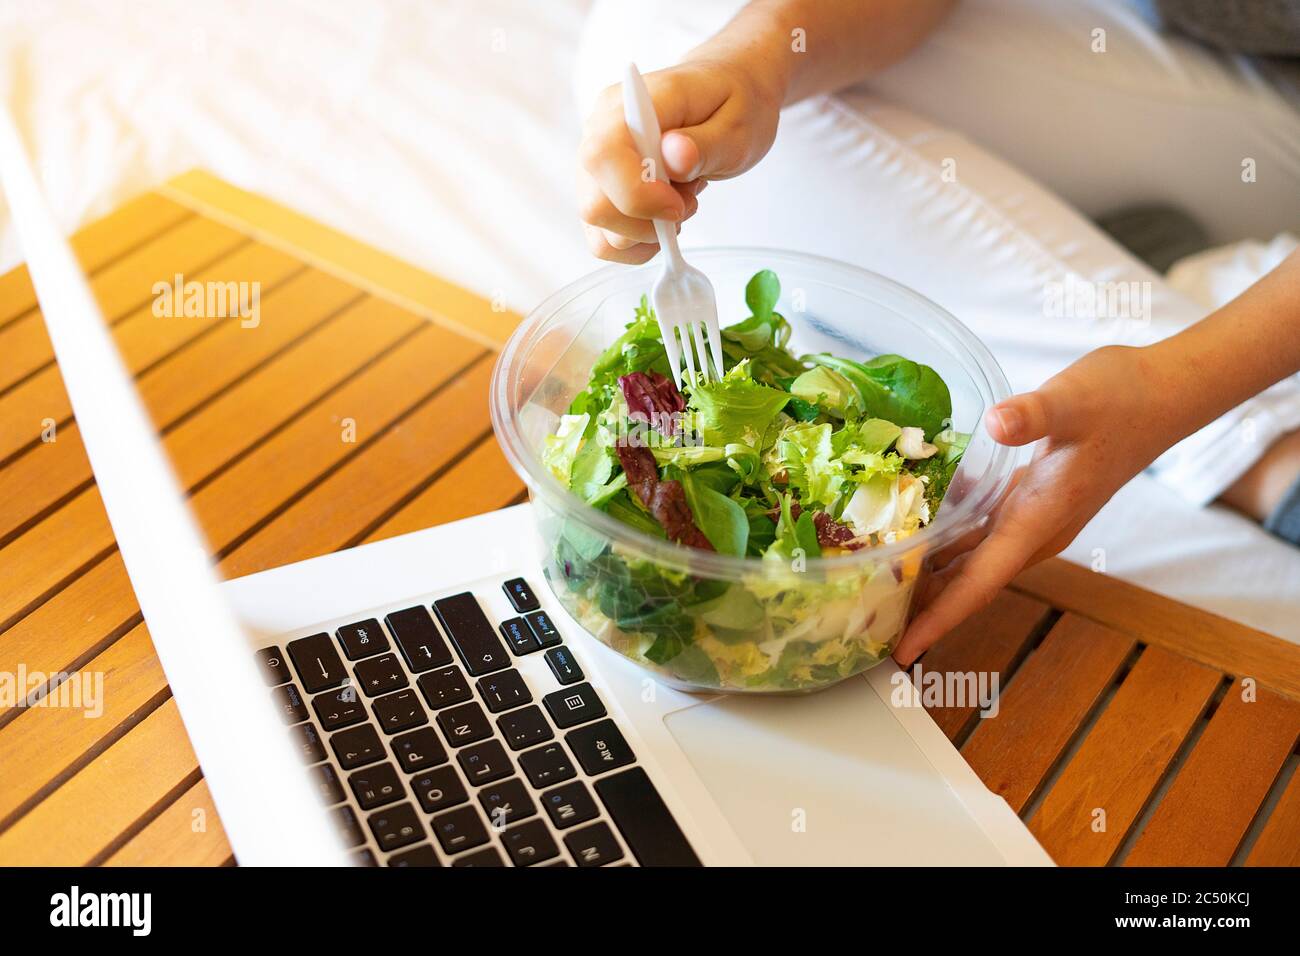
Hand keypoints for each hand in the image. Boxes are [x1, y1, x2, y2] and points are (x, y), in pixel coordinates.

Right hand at [578, 58, 783, 262]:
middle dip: (646, 222)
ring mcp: (596, 163)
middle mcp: (599, 131)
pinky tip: (662, 222)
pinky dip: (636, 244)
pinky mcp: (601, 189)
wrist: (727, 92)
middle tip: (687, 203)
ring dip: (644, 233)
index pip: (603, 155)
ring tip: (679, 203)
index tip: (677, 205)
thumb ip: (704, 144)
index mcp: (630, 105)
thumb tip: (673, 156)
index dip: (636, 194)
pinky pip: (602, 238)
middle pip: (594, 204)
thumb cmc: (732, 104)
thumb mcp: (736, 125)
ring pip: (597, 227)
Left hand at [893, 345, 1182, 666]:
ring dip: (930, 581)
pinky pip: (979, 534)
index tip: (903, 651)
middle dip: (923, 611)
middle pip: (968, 584)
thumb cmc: (1123, 399)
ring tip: (878, 595)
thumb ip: (1036, 414)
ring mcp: (1033, 517)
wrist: (1163, 394)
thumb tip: (998, 423)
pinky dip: (945, 545)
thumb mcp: (1075, 399)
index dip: (939, 619)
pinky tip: (912, 539)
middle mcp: (1034, 530)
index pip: (980, 583)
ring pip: (971, 561)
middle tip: (868, 629)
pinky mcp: (1030, 498)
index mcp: (1039, 519)